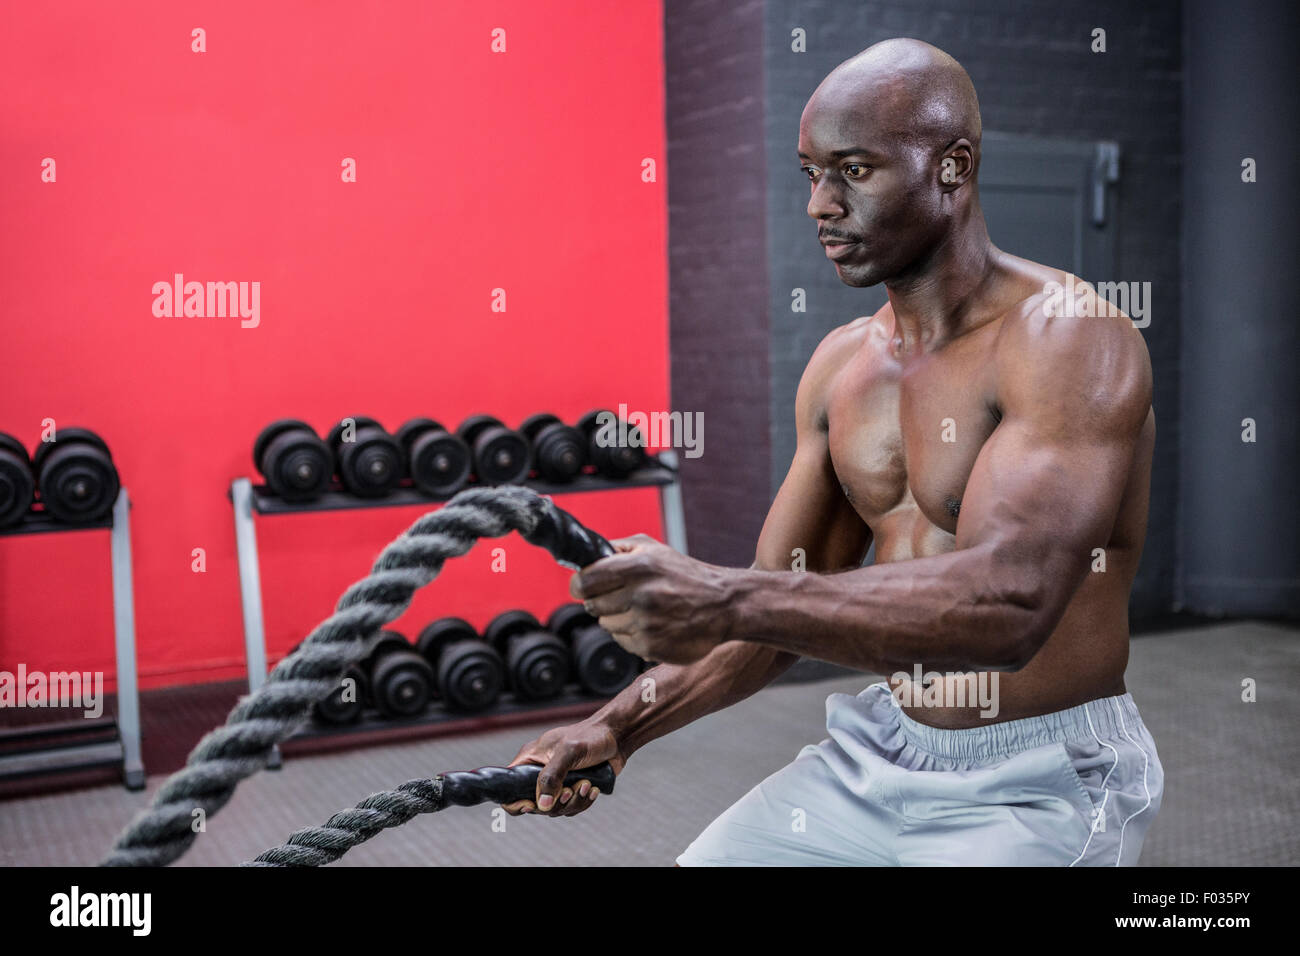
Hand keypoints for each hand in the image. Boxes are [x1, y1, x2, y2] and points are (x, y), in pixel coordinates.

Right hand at [501, 720, 625, 816]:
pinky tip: (593, 789)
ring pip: (555, 809)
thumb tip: (542, 805)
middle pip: (536, 804)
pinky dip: (583, 802)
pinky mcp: (573, 788)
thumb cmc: (590, 736)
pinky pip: (572, 807)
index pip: (509, 787)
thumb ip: (551, 777)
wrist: (616, 737)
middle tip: (570, 789)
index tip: (531, 805)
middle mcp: (540, 773)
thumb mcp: (568, 752)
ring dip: (573, 802)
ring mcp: (557, 782)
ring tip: (586, 785)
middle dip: (555, 802)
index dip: (514, 802)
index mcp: (530, 759)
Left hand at [570, 534, 739, 664]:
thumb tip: (585, 556)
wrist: (723, 604)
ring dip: (618, 618)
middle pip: (592, 605)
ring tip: (645, 609)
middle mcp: (641, 595)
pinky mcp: (651, 647)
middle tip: (623, 596)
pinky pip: (622, 642)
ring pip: (606, 624)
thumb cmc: (685, 574)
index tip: (584, 585)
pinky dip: (632, 635)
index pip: (585, 581)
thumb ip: (618, 548)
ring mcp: (646, 624)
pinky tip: (653, 624)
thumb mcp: (654, 548)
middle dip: (602, 600)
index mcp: (639, 566)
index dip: (579, 584)